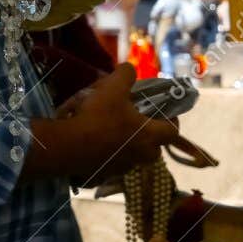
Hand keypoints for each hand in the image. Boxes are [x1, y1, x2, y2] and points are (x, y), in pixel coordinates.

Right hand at [28, 65, 178, 184]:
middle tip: (139, 119)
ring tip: (117, 127)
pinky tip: (100, 138)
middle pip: (156, 145)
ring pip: (137, 153)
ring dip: (131, 141)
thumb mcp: (112, 88)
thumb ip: (125, 75)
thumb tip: (129, 68)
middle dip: (151, 133)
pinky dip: (114, 150)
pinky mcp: (110, 173)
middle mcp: (144, 155)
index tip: (165, 111)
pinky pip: (119, 160)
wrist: (69, 146)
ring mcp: (127, 166)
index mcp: (151, 136)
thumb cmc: (98, 116)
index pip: (173, 131)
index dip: (172, 119)